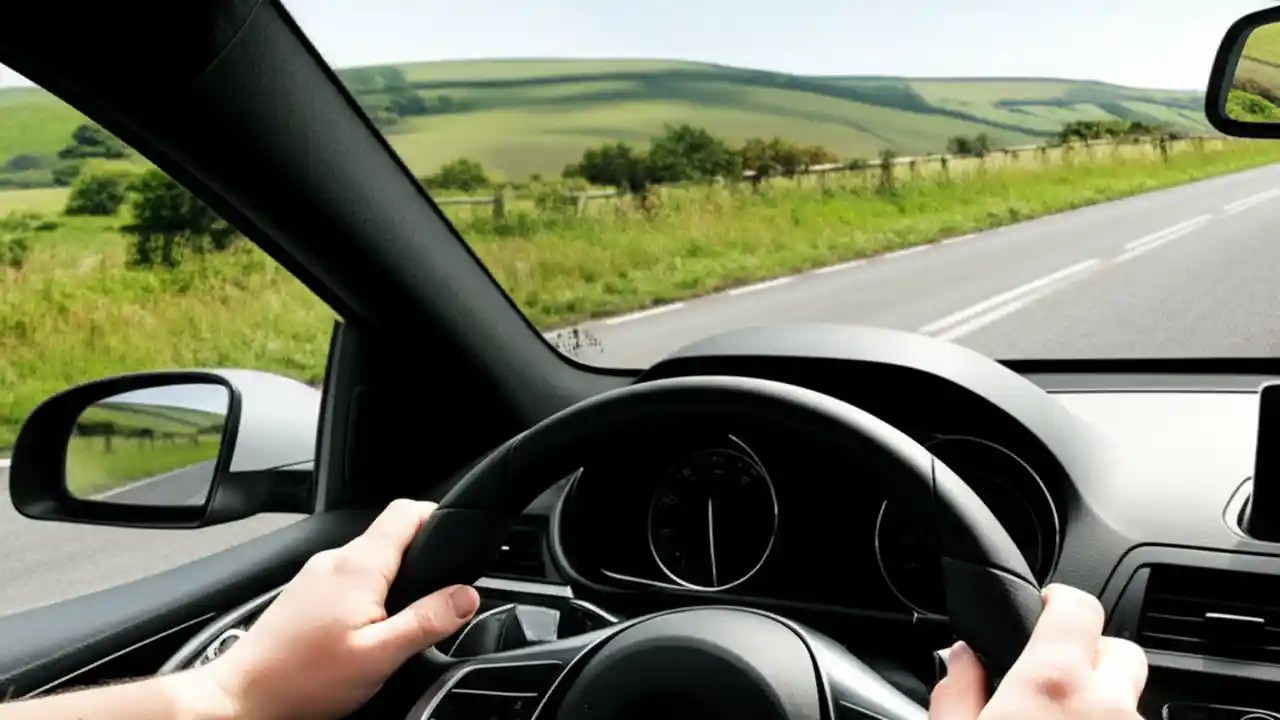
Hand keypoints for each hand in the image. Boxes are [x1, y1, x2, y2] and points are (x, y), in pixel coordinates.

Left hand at [203, 499, 480, 719]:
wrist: (242, 698)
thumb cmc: (302, 679)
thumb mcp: (379, 656)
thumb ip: (426, 621)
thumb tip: (466, 596)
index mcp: (358, 565)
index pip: (406, 511)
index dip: (437, 516)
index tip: (457, 535)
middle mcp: (335, 560)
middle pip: (390, 536)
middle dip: (419, 558)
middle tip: (438, 593)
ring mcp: (315, 575)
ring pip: (368, 559)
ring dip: (392, 578)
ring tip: (404, 617)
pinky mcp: (303, 593)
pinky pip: (347, 579)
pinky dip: (367, 593)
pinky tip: (366, 628)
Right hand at [929, 584, 1147, 719]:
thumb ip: (957, 691)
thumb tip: (962, 661)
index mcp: (1053, 685)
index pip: (1078, 606)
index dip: (1060, 601)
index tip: (1046, 607)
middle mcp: (1109, 708)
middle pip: (1120, 652)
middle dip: (1091, 659)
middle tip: (1054, 683)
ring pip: (1127, 701)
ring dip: (1100, 706)